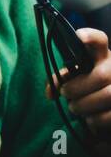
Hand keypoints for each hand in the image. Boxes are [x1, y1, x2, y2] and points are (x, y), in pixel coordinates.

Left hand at [59, 28, 110, 142]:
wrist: (106, 105)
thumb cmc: (88, 88)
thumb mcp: (76, 79)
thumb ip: (62, 80)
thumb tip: (50, 93)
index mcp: (102, 56)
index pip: (99, 40)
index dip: (91, 36)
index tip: (78, 36)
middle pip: (102, 76)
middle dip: (77, 88)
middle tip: (66, 93)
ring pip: (109, 95)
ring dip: (85, 105)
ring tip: (76, 108)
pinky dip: (96, 120)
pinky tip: (91, 119)